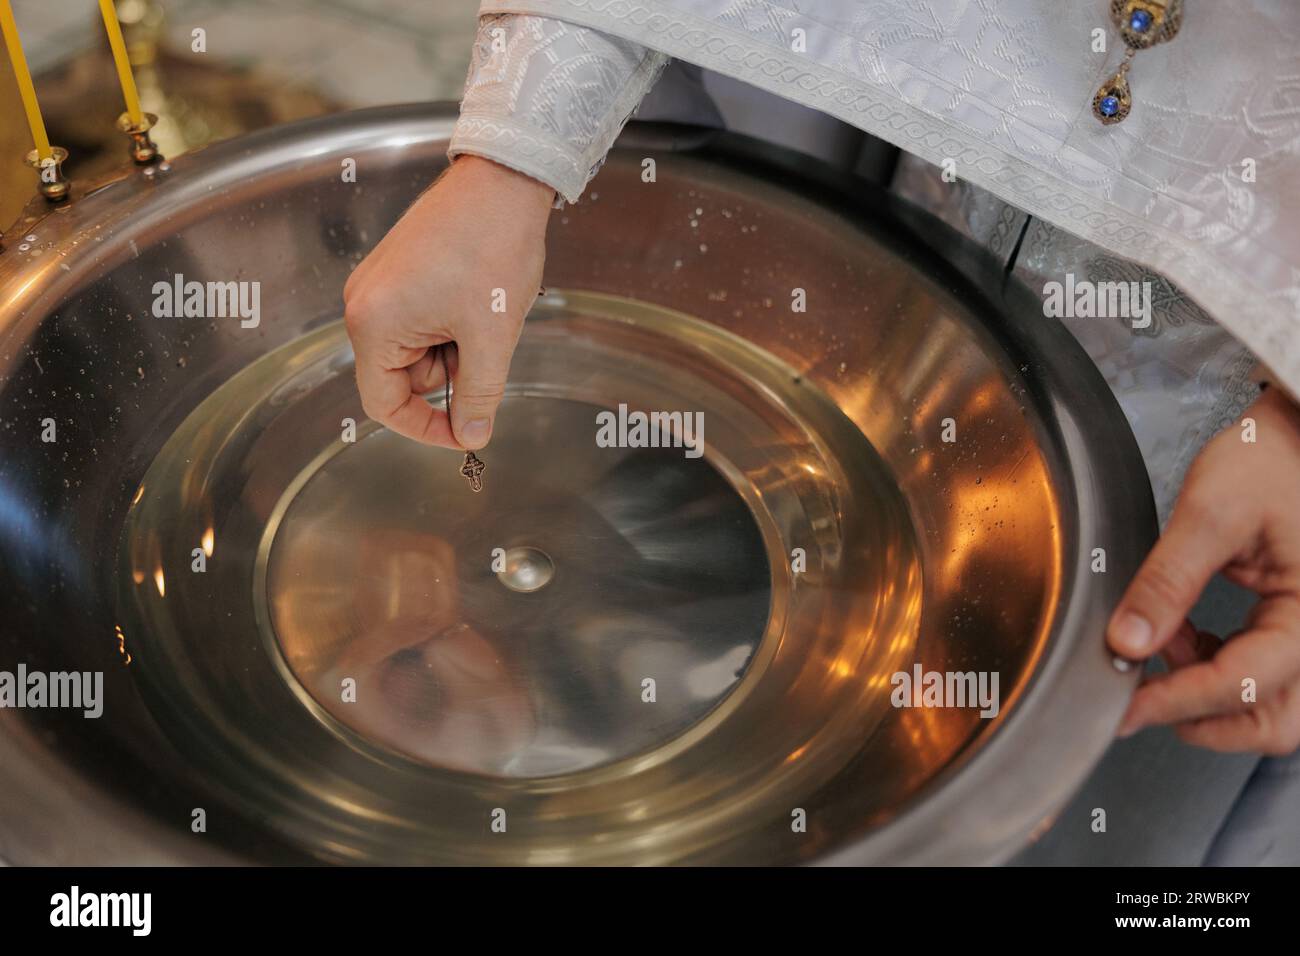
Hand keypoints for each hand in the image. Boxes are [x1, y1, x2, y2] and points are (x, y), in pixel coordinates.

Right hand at [343, 155, 553, 448]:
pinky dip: (450, 323)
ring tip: (484, 311)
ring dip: (453, 347)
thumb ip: (478, 395)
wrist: (503, 180)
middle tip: (485, 345)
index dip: (425, 428)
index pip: (384, 404)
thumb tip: (471, 435)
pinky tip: (476, 296)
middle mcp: (363, 304)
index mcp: (373, 324)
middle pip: (400, 376)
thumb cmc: (492, 247)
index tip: (464, 433)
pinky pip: (419, 320)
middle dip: (447, 373)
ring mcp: (378, 284)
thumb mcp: (492, 337)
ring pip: (414, 349)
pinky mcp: (397, 270)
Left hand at [1107, 386, 1299, 753]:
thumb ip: (1167, 580)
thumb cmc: (1275, 460)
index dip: (1180, 699)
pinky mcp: (1295, 628)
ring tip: (1164, 639)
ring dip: (1208, 692)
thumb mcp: (1212, 513)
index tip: (1126, 704)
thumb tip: (1127, 640)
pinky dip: (1215, 665)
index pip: (1247, 682)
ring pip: (1268, 705)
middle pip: (1273, 720)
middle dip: (1204, 716)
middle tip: (1142, 693)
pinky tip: (1181, 631)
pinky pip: (1262, 674)